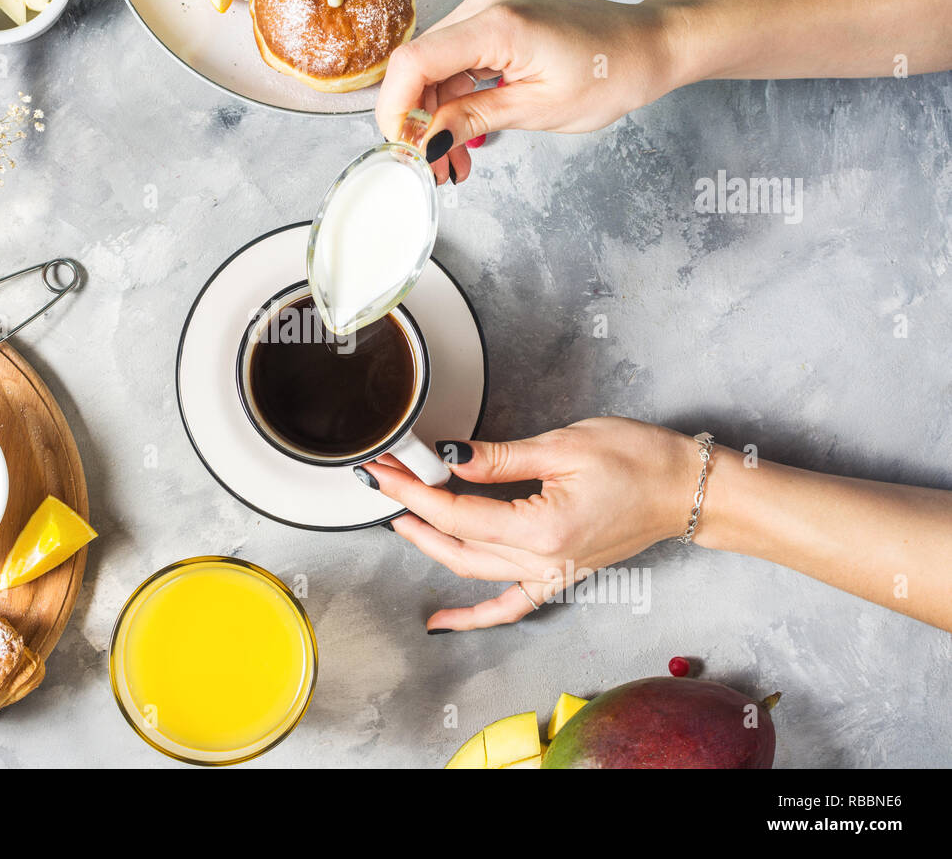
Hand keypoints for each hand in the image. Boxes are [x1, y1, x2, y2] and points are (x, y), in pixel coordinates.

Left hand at [360, 417, 697, 630]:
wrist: (685, 490)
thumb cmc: (638, 461)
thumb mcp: (562, 447)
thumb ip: (499, 458)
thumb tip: (450, 458)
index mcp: (541, 529)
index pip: (456, 514)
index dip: (414, 490)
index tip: (386, 470)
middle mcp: (542, 561)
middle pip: (456, 544)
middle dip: (412, 513)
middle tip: (382, 484)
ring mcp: (550, 574)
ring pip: (474, 571)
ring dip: (432, 547)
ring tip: (399, 520)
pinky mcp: (559, 576)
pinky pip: (510, 605)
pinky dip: (475, 616)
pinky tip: (444, 621)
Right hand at [375, 0, 681, 183]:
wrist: (647, 44)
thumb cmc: (610, 71)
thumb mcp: (537, 109)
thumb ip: (473, 120)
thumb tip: (428, 141)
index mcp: (496, 24)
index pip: (414, 62)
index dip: (397, 110)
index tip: (404, 148)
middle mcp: (485, 6)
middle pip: (418, 66)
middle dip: (416, 121)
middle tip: (433, 168)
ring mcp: (488, 10)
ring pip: (432, 68)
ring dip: (434, 116)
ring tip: (452, 161)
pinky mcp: (494, 22)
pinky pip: (454, 61)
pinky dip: (452, 100)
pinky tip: (462, 134)